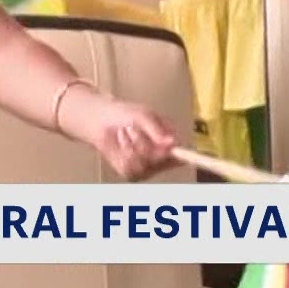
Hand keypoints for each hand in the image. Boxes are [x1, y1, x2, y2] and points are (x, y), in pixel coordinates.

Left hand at [57, 84, 177, 179]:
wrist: (101, 120)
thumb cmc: (125, 114)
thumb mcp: (144, 115)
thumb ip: (157, 129)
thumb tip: (172, 142)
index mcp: (170, 143)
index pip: (183, 154)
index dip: (186, 157)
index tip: (187, 157)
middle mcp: (161, 159)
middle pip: (161, 160)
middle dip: (145, 144)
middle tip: (134, 130)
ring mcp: (146, 168)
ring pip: (144, 164)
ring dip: (131, 146)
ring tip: (126, 134)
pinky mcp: (130, 173)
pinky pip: (130, 168)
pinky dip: (122, 152)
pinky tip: (121, 143)